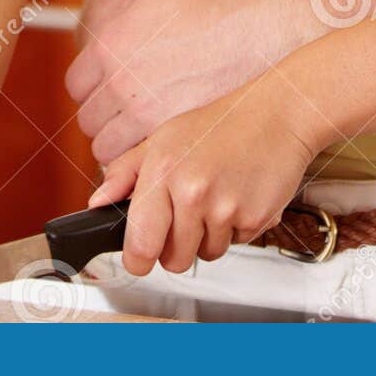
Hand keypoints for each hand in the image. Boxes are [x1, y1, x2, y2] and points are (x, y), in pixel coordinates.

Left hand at [66, 0, 311, 166]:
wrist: (267, 24)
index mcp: (113, 44)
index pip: (76, 84)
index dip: (90, 87)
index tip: (108, 89)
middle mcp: (122, 82)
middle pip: (88, 121)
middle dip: (103, 119)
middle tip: (126, 114)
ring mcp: (147, 113)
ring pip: (107, 149)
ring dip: (120, 144)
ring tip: (143, 135)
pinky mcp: (175, 135)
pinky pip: (140, 163)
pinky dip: (144, 160)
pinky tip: (165, 146)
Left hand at [85, 71, 327, 275]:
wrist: (277, 114)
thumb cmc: (221, 124)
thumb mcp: (163, 137)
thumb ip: (125, 172)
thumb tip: (98, 202)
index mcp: (163, 172)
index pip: (139, 245)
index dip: (137, 258)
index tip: (140, 255)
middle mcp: (193, 193)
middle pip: (173, 261)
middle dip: (176, 246)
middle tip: (186, 214)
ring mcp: (226, 209)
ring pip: (205, 255)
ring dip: (207, 237)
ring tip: (216, 198)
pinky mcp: (255, 220)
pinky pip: (235, 245)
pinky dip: (234, 230)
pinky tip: (237, 197)